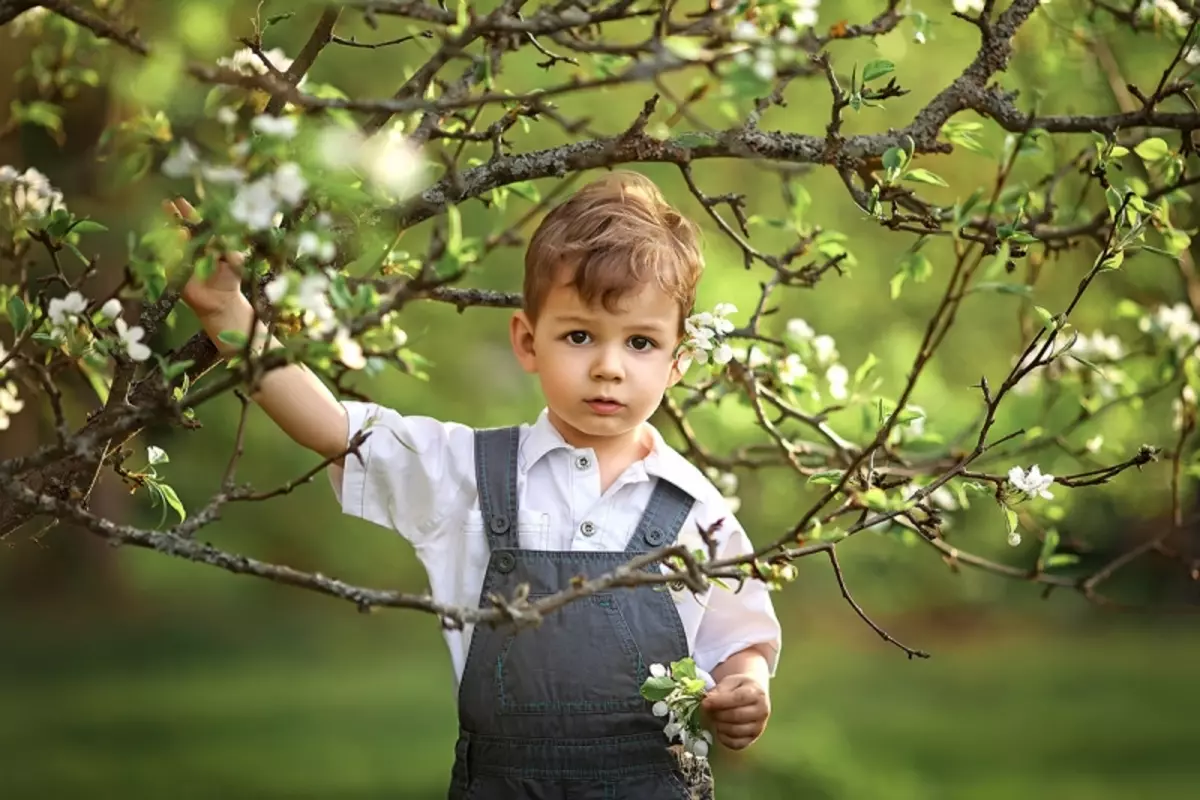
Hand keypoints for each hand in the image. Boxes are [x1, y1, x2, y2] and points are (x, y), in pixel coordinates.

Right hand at [167, 198, 245, 318]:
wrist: (222, 301)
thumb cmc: (229, 278)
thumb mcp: (235, 261)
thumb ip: (232, 249)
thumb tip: (225, 238)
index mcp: (204, 240)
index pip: (194, 222)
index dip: (188, 211)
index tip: (180, 200)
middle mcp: (189, 247)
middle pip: (178, 228)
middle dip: (173, 216)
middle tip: (166, 204)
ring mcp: (180, 259)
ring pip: (172, 243)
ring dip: (174, 236)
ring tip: (181, 232)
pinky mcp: (174, 273)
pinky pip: (170, 263)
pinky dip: (174, 258)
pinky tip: (178, 253)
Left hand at [700, 673, 769, 749]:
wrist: (753, 696)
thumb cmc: (740, 687)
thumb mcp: (731, 681)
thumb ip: (720, 690)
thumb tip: (707, 700)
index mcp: (757, 693)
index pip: (738, 698)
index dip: (719, 701)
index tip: (705, 702)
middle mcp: (762, 711)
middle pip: (735, 715)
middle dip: (717, 713)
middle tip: (708, 710)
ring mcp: (759, 727)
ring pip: (735, 731)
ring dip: (719, 725)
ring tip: (715, 717)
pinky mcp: (752, 739)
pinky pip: (735, 744)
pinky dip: (724, 738)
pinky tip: (720, 728)